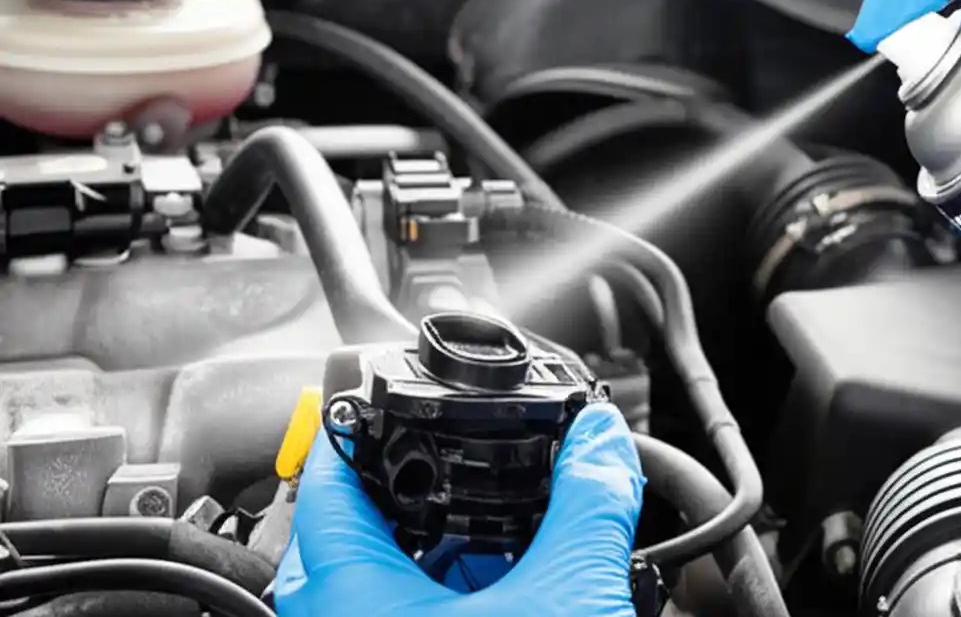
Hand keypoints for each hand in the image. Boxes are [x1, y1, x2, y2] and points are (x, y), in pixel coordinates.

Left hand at [273, 403, 643, 616]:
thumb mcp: (571, 597)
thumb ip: (589, 508)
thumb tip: (601, 440)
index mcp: (353, 598)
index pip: (324, 487)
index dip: (347, 431)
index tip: (367, 401)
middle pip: (339, 535)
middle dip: (394, 493)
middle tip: (430, 460)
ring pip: (367, 586)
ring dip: (419, 550)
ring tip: (474, 525)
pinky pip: (397, 616)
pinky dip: (436, 593)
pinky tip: (494, 590)